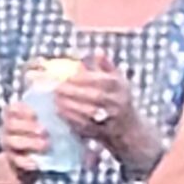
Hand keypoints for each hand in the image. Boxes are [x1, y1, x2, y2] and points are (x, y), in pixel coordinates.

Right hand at [0, 101, 49, 177]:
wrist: (37, 157)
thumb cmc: (46, 134)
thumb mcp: (48, 122)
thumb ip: (50, 117)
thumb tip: (65, 110)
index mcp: (15, 116)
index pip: (12, 109)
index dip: (22, 110)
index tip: (36, 114)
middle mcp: (8, 129)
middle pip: (11, 124)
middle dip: (27, 126)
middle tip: (44, 130)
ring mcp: (9, 144)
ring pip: (11, 141)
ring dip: (29, 142)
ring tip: (45, 144)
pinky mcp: (12, 160)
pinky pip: (15, 160)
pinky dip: (25, 161)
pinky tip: (36, 162)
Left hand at [53, 53, 158, 169]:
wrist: (129, 130)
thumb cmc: (118, 99)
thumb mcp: (118, 82)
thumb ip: (107, 66)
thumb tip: (98, 51)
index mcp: (121, 87)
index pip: (100, 80)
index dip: (81, 77)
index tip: (63, 75)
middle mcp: (119, 102)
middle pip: (95, 96)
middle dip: (72, 91)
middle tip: (54, 87)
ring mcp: (112, 118)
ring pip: (89, 110)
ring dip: (69, 104)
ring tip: (54, 98)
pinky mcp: (103, 132)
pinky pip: (85, 124)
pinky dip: (70, 117)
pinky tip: (59, 110)